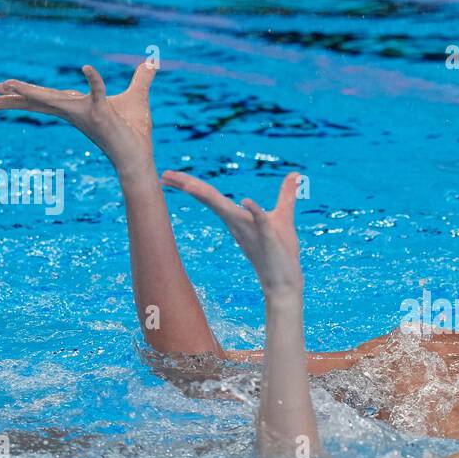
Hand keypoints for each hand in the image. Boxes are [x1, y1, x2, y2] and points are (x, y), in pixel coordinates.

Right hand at [0, 62, 156, 170]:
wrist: (141, 157)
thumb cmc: (135, 132)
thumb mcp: (137, 97)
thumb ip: (141, 78)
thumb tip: (150, 61)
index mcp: (75, 106)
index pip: (43, 96)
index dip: (20, 91)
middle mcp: (74, 111)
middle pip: (37, 99)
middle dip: (9, 97)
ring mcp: (86, 114)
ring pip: (54, 98)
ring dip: (31, 90)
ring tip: (7, 83)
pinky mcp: (103, 115)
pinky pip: (98, 95)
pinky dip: (94, 82)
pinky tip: (88, 68)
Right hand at [162, 171, 303, 300]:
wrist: (285, 282)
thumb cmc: (281, 251)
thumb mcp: (284, 216)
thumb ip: (286, 194)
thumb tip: (293, 175)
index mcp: (238, 217)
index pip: (211, 196)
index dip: (190, 184)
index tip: (168, 175)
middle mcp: (239, 223)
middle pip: (210, 200)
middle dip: (188, 186)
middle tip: (164, 176)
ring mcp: (251, 232)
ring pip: (227, 211)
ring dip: (210, 197)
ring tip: (190, 185)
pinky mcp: (269, 240)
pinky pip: (260, 223)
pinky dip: (255, 212)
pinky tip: (246, 201)